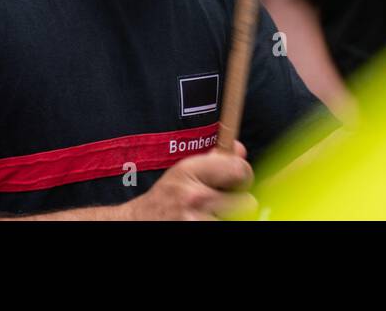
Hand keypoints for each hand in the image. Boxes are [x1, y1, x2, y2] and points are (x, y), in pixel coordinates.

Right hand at [121, 141, 255, 220]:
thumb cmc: (165, 197)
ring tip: (214, 213)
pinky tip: (208, 220)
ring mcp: (195, 221)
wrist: (139, 222)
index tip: (238, 181)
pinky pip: (226, 227)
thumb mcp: (184, 171)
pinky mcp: (198, 234)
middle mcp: (194, 197)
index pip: (239, 170)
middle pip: (247, 202)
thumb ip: (214, 159)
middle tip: (225, 202)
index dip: (243, 175)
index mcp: (191, 171)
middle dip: (239, 202)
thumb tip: (239, 150)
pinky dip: (220, 224)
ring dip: (231, 217)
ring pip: (239, 220)